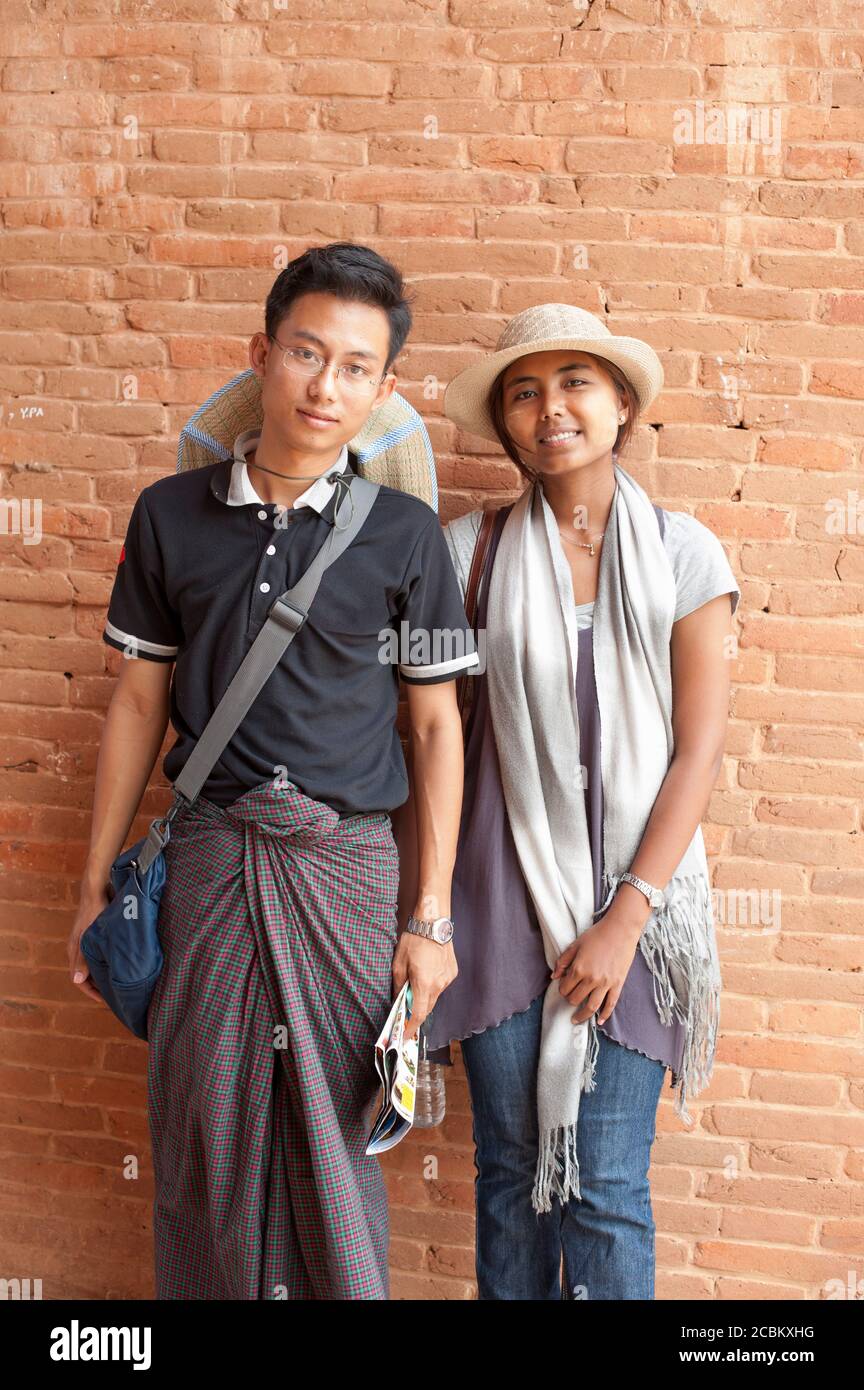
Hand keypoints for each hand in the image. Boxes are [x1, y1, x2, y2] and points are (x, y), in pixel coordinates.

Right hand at [67, 885, 110, 1004]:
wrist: (96, 889)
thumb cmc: (94, 911)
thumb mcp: (90, 936)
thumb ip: (83, 958)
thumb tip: (77, 981)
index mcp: (74, 951)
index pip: (79, 981)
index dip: (91, 992)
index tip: (105, 1000)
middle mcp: (77, 949)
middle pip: (85, 975)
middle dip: (97, 986)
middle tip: (114, 994)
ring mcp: (85, 942)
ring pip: (92, 965)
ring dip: (102, 974)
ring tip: (117, 981)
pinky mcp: (92, 936)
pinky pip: (96, 955)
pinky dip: (104, 962)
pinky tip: (117, 963)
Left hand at [391, 930, 456, 1042]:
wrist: (433, 922)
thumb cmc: (414, 940)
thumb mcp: (398, 964)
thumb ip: (398, 985)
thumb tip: (398, 1000)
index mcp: (424, 984)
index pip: (418, 1014)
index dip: (411, 1027)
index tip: (405, 1035)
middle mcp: (439, 984)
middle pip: (426, 1008)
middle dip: (415, 1013)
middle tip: (405, 1014)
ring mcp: (448, 979)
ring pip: (434, 997)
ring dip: (423, 998)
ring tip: (413, 988)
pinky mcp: (452, 973)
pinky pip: (440, 986)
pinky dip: (431, 986)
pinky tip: (425, 975)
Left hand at [550, 908, 642, 1026]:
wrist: (620, 930)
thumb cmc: (597, 935)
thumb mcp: (575, 945)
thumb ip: (563, 961)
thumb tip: (553, 976)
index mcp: (579, 969)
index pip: (565, 988)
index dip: (562, 989)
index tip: (563, 987)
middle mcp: (591, 979)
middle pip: (576, 999)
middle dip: (570, 1000)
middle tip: (570, 998)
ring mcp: (606, 983)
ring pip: (591, 1007)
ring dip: (582, 1015)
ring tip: (576, 1019)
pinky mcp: (618, 985)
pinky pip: (610, 1004)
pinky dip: (604, 1015)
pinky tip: (599, 1022)